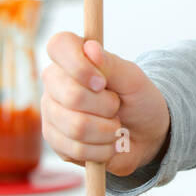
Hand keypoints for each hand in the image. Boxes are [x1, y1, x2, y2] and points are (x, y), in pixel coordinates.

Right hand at [41, 33, 170, 176]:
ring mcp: (51, 113)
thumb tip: (90, 48)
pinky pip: (76, 149)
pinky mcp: (54, 141)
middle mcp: (55, 83)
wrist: (145, 135)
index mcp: (72, 59)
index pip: (59, 46)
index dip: (80, 65)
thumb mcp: (134, 79)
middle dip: (107, 106)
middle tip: (116, 106)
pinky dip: (102, 149)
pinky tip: (107, 143)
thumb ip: (111, 64)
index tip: (102, 82)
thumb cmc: (137, 100)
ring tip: (114, 126)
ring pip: (76, 126)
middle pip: (71, 95)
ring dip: (107, 130)